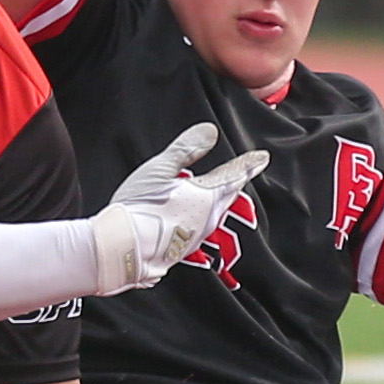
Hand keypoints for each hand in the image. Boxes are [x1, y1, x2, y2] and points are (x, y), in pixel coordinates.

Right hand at [88, 122, 271, 290]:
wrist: (122, 250)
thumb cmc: (139, 207)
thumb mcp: (160, 169)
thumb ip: (186, 149)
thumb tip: (210, 132)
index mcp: (206, 195)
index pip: (233, 175)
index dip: (248, 164)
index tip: (262, 158)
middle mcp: (207, 219)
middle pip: (227, 197)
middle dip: (234, 184)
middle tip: (243, 175)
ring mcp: (195, 237)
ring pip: (214, 215)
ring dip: (217, 203)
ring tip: (218, 195)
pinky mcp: (181, 251)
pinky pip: (198, 229)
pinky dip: (199, 219)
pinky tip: (188, 219)